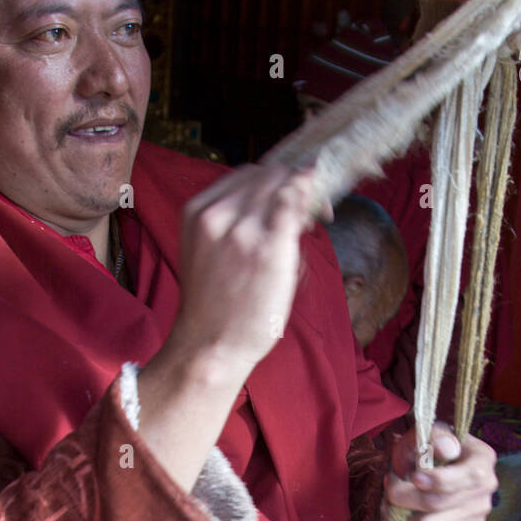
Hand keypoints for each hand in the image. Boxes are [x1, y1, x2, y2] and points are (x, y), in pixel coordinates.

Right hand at [136, 163, 319, 491]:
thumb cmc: (215, 307)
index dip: (274, 179)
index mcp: (197, 211)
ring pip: (283, 185)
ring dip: (305, 194)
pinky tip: (323, 215)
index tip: (291, 195)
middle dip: (292, 183)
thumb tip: (279, 200)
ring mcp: (243, 229)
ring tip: (316, 219)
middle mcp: (217, 213)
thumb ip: (235, 221)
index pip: (245, 175)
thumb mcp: (209, 251)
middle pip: (266, 174)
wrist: (211, 346)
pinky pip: (295, 205)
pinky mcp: (269, 248)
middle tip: (314, 207)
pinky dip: (311, 201)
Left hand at [383, 421, 497, 520]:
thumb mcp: (429, 433)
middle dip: (404, 497)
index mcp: (483, 459)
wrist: (438, 466)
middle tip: (390, 486)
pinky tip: (413, 516)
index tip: (413, 477)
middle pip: (438, 504)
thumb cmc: (430, 448)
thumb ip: (436, 437)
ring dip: (405, 517)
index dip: (436, 480)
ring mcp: (480, 514)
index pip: (467, 477)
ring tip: (400, 503)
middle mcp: (487, 488)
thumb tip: (445, 449)